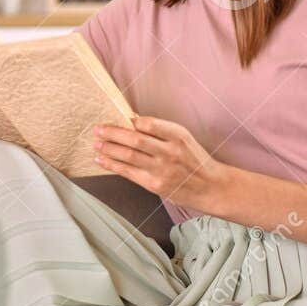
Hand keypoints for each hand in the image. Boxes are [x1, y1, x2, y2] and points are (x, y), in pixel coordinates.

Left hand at [92, 115, 231, 213]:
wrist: (210, 187)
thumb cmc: (195, 160)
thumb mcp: (185, 139)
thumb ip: (162, 130)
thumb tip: (134, 120)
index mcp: (178, 136)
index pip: (150, 124)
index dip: (132, 121)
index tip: (121, 118)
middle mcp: (169, 152)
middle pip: (135, 140)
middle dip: (113, 133)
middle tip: (98, 129)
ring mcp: (161, 169)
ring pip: (128, 156)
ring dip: (109, 148)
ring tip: (96, 143)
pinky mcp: (154, 184)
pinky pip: (128, 173)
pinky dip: (112, 165)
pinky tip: (101, 159)